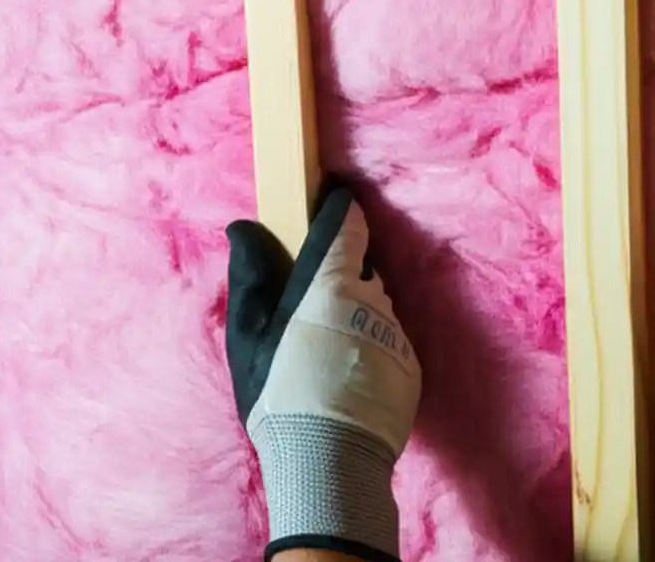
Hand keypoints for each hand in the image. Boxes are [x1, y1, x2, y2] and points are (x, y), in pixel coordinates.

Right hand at [225, 188, 420, 561]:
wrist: (326, 461)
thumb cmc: (277, 389)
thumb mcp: (246, 331)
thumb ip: (250, 271)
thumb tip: (246, 226)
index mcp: (329, 281)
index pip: (345, 223)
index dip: (337, 205)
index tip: (330, 196)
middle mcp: (371, 298)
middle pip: (359, 264)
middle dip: (339, 266)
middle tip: (307, 292)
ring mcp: (395, 333)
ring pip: (374, 302)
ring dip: (353, 306)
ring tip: (322, 339)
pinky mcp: (410, 366)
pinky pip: (386, 338)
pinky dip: (367, 341)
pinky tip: (342, 369)